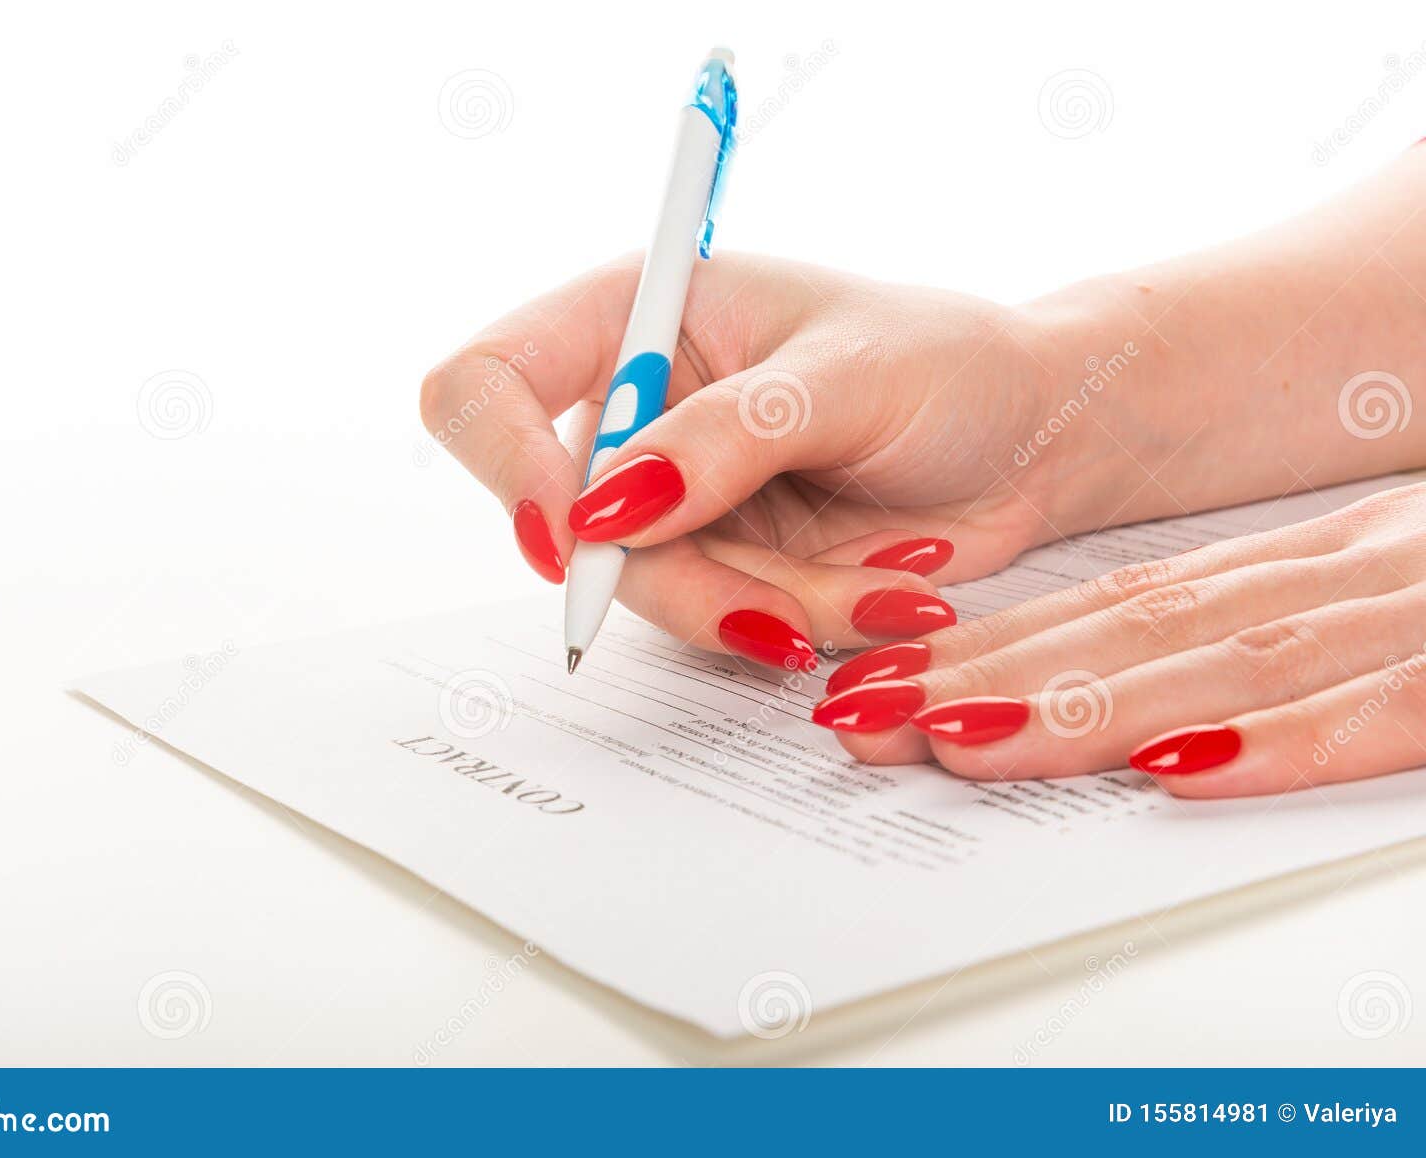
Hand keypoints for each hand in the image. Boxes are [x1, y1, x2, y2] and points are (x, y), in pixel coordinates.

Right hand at [421, 253, 1062, 665]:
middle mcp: (639, 409)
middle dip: (685, 578)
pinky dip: (802, 624)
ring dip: (768, 608)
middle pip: (568, 523)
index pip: (491, 382)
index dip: (504, 460)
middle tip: (786, 608)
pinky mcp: (723, 565)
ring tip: (890, 584)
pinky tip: (888, 590)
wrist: (1033, 440)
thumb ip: (727, 435)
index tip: (575, 530)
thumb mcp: (850, 376)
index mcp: (640, 315)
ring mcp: (675, 497)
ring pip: (651, 593)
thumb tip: (606, 505)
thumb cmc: (951, 364)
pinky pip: (720, 624)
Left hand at [814, 482, 1425, 797]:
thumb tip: (1147, 695)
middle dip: (990, 678)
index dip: (997, 647)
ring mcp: (1422, 606)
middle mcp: (1353, 565)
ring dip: (1085, 703)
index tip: (884, 681)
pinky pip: (1391, 702)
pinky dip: (1282, 738)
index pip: (1127, 601)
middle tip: (860, 716)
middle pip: (1144, 625)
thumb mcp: (1405, 576)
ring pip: (1230, 654)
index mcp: (1322, 549)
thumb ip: (1289, 619)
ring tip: (953, 739)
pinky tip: (1177, 766)